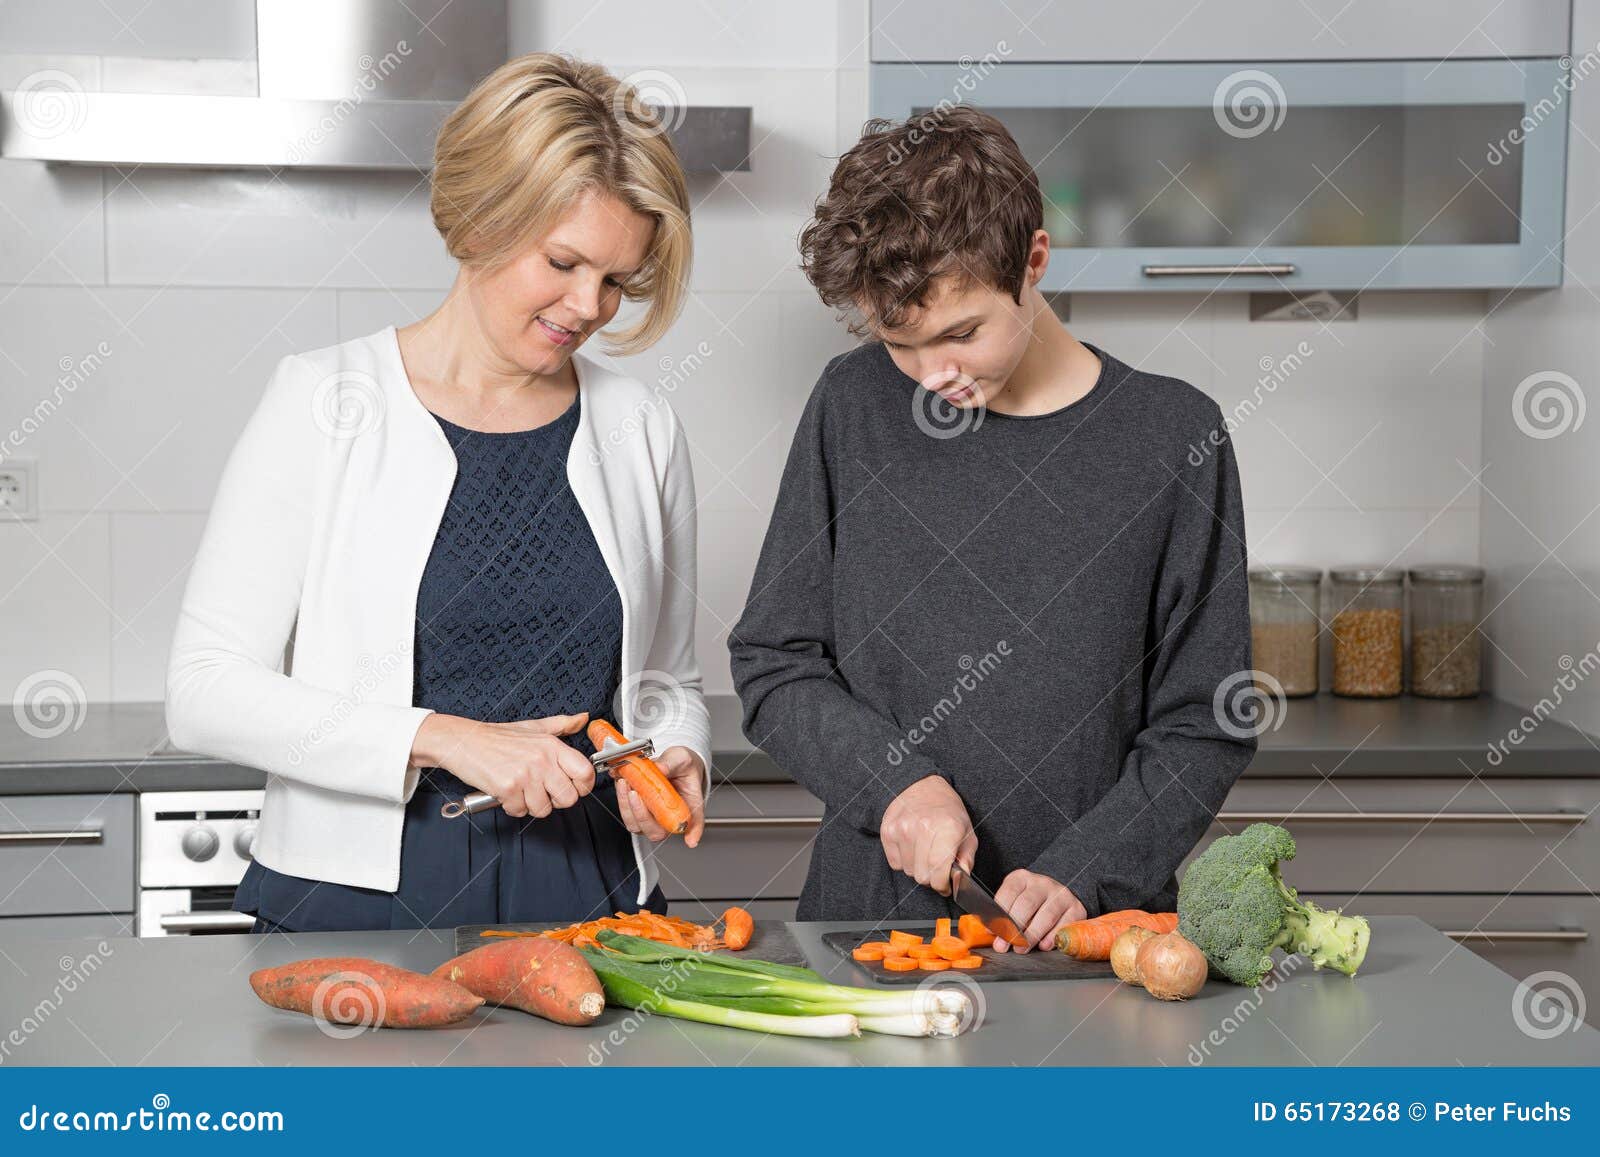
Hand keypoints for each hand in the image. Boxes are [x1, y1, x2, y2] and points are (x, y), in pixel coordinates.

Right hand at [411, 711, 595, 818]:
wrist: (462, 741)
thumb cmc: (497, 737)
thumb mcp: (533, 727)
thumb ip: (560, 725)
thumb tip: (583, 718)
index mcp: (552, 745)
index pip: (585, 773)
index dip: (582, 786)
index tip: (572, 787)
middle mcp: (542, 759)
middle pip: (568, 798)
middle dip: (555, 800)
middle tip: (540, 791)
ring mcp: (525, 774)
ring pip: (543, 809)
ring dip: (530, 804)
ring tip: (520, 789)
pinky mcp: (507, 788)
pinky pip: (519, 811)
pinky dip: (512, 807)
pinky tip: (506, 792)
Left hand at [616, 745, 705, 847]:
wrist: (672, 764)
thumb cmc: (682, 766)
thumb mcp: (681, 758)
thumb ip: (672, 763)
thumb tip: (660, 768)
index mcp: (688, 804)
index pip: (694, 821)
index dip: (694, 832)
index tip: (690, 839)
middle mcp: (670, 816)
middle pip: (657, 831)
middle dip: (642, 815)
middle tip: (636, 793)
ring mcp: (653, 817)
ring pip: (637, 826)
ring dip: (627, 807)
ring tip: (626, 783)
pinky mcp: (638, 812)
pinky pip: (627, 815)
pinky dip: (622, 800)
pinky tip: (623, 782)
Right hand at [879, 775, 976, 896]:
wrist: (923, 785)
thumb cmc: (948, 811)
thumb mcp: (967, 832)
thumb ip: (967, 859)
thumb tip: (961, 880)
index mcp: (947, 828)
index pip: (938, 872)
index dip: (942, 886)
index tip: (946, 886)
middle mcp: (922, 827)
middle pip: (922, 876)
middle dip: (931, 878)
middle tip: (936, 868)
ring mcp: (902, 828)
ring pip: (908, 871)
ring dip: (917, 868)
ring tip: (924, 852)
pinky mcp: (887, 830)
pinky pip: (895, 863)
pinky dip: (904, 860)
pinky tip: (912, 846)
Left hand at [992, 868, 1086, 953]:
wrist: (1059, 895)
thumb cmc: (1029, 904)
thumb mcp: (1013, 900)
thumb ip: (1003, 914)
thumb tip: (991, 934)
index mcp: (1021, 878)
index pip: (1008, 893)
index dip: (1000, 914)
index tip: (993, 931)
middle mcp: (1042, 883)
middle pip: (1026, 905)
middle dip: (1014, 928)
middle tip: (1005, 945)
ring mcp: (1061, 894)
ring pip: (1046, 916)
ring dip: (1031, 935)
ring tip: (1021, 948)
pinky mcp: (1076, 908)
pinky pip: (1065, 924)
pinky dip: (1052, 937)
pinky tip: (1043, 946)